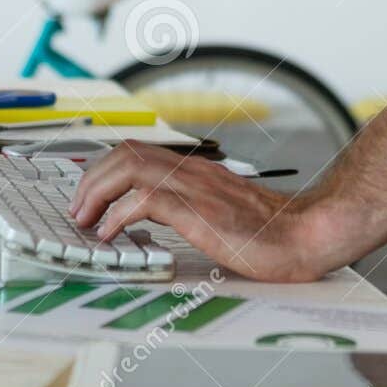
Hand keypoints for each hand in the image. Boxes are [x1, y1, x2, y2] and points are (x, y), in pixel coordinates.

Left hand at [67, 142, 329, 281]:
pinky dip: (119, 214)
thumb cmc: (272, 231)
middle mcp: (193, 171)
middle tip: (79, 209)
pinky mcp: (199, 211)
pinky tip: (111, 233)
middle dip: (92, 179)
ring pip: (130, 167)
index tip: (89, 194)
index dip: (105, 169)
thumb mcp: (225, 210)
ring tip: (86, 218)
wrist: (306, 234)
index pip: (140, 151)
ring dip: (98, 191)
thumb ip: (196, 205)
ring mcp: (195, 188)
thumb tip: (163, 215)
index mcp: (197, 171)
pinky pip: (145, 200)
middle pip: (126, 152)